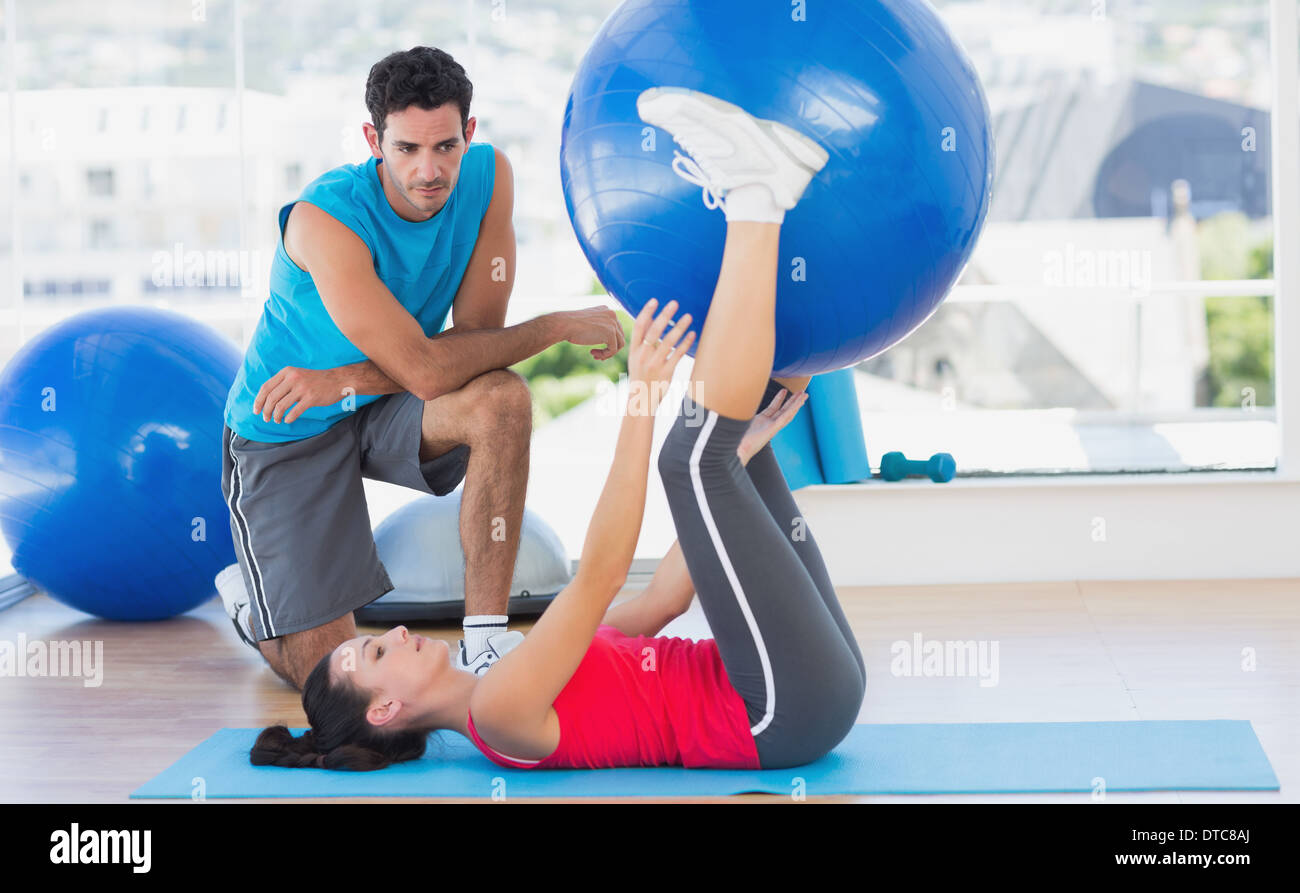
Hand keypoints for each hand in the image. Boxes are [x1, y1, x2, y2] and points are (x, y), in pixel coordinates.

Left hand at [253, 366, 345, 424]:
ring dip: (276, 416)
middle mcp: (293, 378)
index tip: (256, 410)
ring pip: (281, 406)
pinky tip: (287, 420)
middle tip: (266, 418)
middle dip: (266, 411)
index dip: (259, 400)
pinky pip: (294, 411)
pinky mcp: (311, 398)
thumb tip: (267, 398)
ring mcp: (302, 388)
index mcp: (287, 372)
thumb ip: (284, 382)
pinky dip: (288, 418)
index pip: (266, 387)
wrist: (339, 380)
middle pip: (271, 398)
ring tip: (276, 420)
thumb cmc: (317, 380)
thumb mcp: (298, 375)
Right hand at [550, 305, 625, 359]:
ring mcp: (613, 323)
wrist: (565, 324)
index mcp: (607, 310)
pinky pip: (613, 349)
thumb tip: (611, 341)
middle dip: (609, 347)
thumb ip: (600, 327)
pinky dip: (605, 355)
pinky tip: (592, 353)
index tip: (596, 347)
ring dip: (607, 353)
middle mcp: (612, 314)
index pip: (616, 328)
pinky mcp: (611, 333)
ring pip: (619, 344)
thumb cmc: (572, 325)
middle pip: (620, 336)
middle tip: (596, 354)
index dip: (608, 341)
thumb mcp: (589, 323)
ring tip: (595, 355)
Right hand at [627, 298, 693, 415]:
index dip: (646, 312)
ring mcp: (654, 365)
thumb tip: (650, 317)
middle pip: (654, 332)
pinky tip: (693, 334)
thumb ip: (642, 339)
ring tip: (689, 316)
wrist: (641, 400)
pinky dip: (686, 343)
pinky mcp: (666, 373)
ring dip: (679, 327)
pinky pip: (677, 355)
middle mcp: (643, 356)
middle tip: (675, 303)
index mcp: (634, 350)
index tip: (655, 300)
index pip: (638, 327)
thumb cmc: (641, 374)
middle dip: (664, 316)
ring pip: (668, 342)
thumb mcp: (636, 357)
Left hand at [737, 387, 808, 464]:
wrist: (734, 450)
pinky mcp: (772, 430)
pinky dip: (793, 409)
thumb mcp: (737, 421)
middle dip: (792, 401)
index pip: (772, 409)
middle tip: (801, 392)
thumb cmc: (733, 439)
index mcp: (760, 422)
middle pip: (782, 410)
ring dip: (796, 404)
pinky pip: (785, 418)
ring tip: (805, 394)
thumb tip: (730, 405)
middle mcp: (767, 424)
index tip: (784, 390)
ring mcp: (771, 427)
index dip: (779, 400)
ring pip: (787, 413)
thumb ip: (738, 413)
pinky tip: (800, 402)